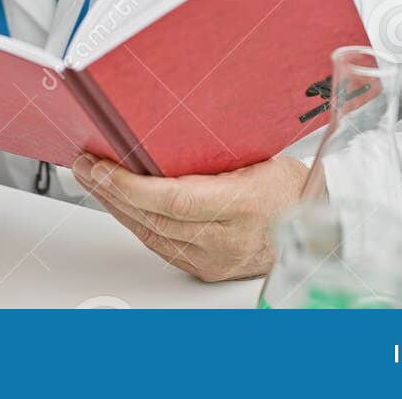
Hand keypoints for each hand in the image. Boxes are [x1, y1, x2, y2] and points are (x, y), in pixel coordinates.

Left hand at [71, 153, 309, 282]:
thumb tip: (156, 132)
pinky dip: (134, 221)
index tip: (100, 165)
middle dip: (109, 189)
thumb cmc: (290, 187)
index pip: (172, 200)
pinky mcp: (204, 269)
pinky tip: (117, 202)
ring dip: (115, 205)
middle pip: (151, 218)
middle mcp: (226, 240)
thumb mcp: (257, 157)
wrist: (318, 228)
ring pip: (149, 233)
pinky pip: (158, 244)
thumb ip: (209, 155)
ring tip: (91, 178)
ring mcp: (213, 259)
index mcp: (242, 206)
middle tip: (84, 164)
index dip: (128, 184)